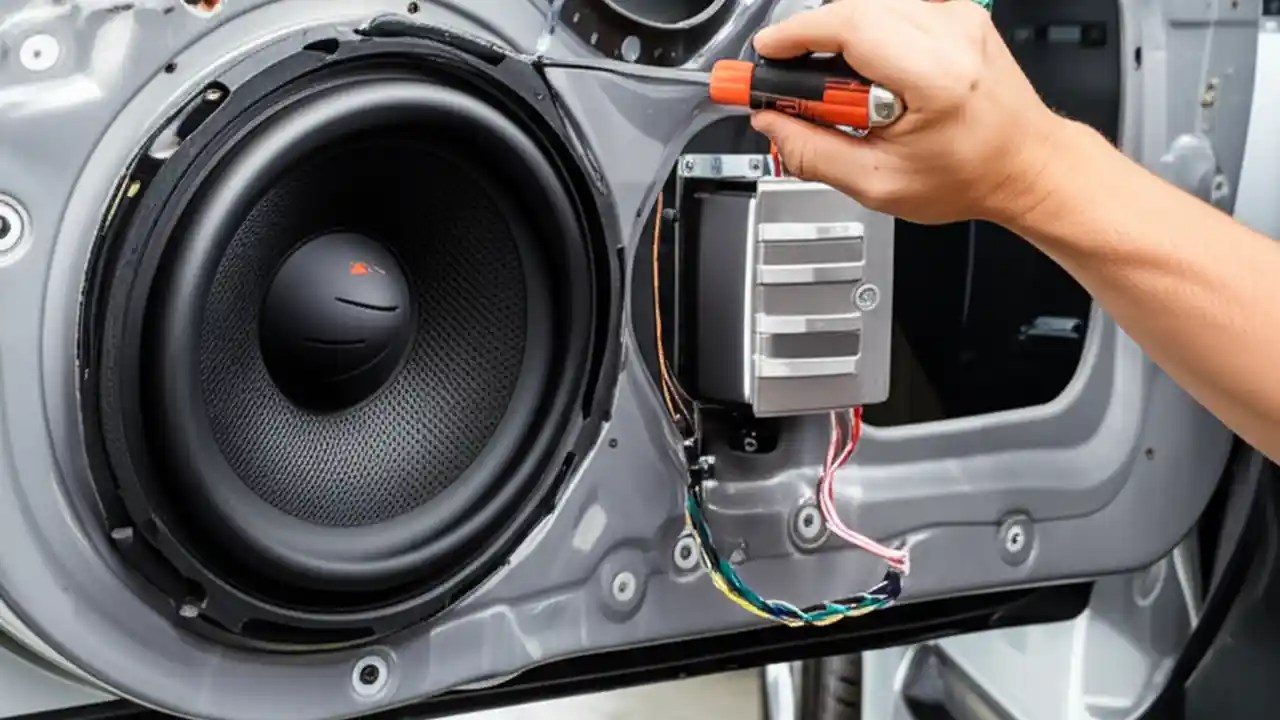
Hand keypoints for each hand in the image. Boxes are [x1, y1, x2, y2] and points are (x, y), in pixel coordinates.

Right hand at [751, 0, 1065, 225]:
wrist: (1025, 164)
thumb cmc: (969, 176)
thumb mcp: (879, 183)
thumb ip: (814, 153)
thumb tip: (770, 124)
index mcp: (936, 77)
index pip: (851, 26)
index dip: (797, 35)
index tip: (766, 54)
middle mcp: (952, 33)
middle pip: (855, 8)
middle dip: (812, 39)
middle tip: (793, 83)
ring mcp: (958, 15)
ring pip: (872, 3)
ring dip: (841, 35)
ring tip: (841, 88)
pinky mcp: (958, 11)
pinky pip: (894, 4)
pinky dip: (869, 27)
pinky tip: (867, 64)